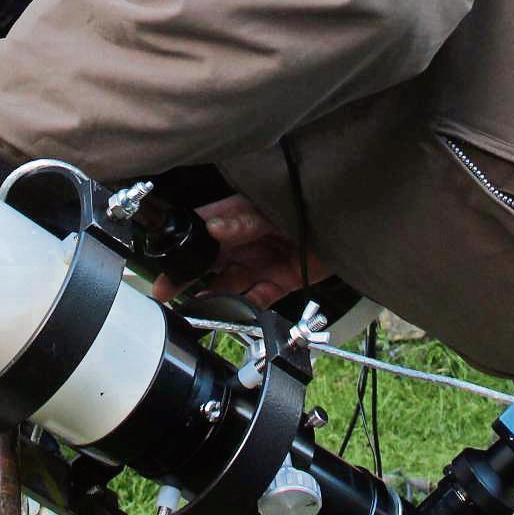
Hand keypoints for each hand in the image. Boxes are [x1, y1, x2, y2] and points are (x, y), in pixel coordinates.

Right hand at [152, 193, 328, 307]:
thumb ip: (242, 220)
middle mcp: (243, 241)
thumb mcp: (271, 208)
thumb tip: (212, 227)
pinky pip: (257, 299)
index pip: (200, 228)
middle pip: (208, 261)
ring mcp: (260, 263)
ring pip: (228, 284)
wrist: (349, 224)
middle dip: (185, 276)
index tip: (164, 260)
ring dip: (213, 296)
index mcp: (236, 216)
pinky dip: (246, 307)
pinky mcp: (279, 282)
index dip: (180, 245)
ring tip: (197, 307)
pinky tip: (235, 311)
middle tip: (165, 290)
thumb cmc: (308, 203)